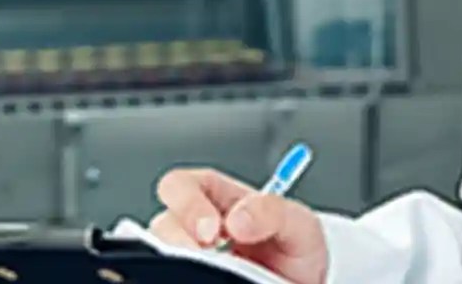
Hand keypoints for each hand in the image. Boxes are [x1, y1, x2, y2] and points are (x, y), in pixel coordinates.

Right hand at [150, 167, 328, 283]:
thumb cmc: (295, 248)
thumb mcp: (298, 223)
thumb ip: (273, 211)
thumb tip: (238, 218)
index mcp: (215, 197)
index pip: (179, 185)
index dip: (188, 204)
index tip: (211, 230)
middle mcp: (193, 227)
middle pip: (164, 226)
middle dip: (181, 242)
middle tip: (209, 258)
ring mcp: (189, 258)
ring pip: (163, 257)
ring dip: (185, 266)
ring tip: (218, 275)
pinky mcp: (189, 277)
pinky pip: (172, 276)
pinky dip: (187, 278)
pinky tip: (211, 282)